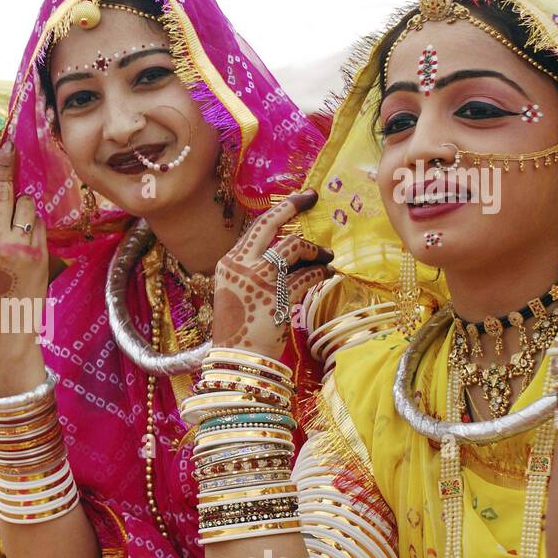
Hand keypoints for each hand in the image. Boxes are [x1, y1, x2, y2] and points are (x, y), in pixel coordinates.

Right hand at [0, 141, 49, 392]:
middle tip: (10, 146)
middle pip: (2, 192)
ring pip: (26, 205)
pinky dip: (35, 226)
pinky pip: (40, 225)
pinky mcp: (39, 254)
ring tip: (19, 225)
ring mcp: (18, 246)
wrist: (5, 328)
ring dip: (24, 207)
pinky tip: (29, 240)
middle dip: (6, 165)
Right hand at [211, 190, 331, 357]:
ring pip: (292, 248)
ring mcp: (258, 280)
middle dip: (294, 206)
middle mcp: (241, 266)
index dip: (281, 210)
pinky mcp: (277, 296)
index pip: (256, 227)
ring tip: (326, 258)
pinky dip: (320, 273)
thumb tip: (287, 251)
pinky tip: (328, 275)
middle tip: (312, 198)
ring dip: (314, 251)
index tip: (300, 199)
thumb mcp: (237, 291)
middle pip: (271, 226)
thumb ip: (253, 269)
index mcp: (229, 263)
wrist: (239, 358)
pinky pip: (306, 275)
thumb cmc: (240, 328)